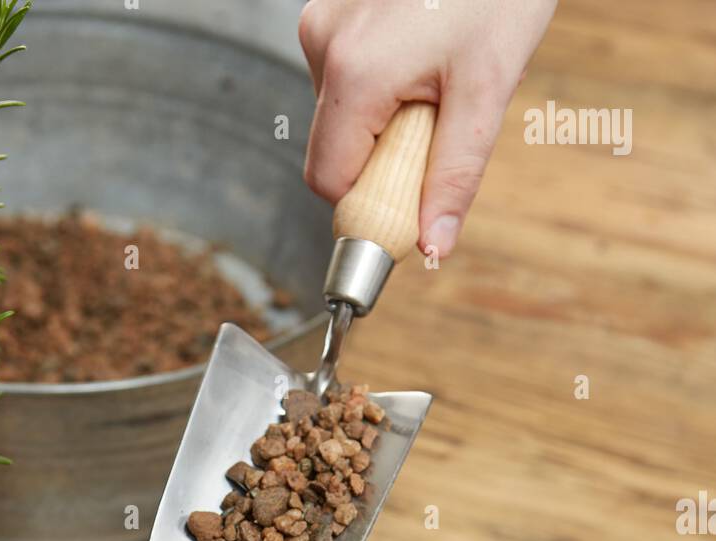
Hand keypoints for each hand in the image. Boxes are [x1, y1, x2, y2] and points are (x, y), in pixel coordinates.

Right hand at [298, 0, 555, 256]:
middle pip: (334, 148)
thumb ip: (455, 176)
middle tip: (439, 121)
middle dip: (383, 155)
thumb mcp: (486, 92)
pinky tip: (423, 53)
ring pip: (342, 114)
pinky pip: (348, 77)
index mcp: (353, 73)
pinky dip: (384, 85)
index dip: (369, 202)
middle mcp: (324, 44)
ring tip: (438, 77)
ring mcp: (324, 20)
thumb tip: (433, 247)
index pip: (330, 181)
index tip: (410, 197)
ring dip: (386, 118)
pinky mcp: (333, 8)